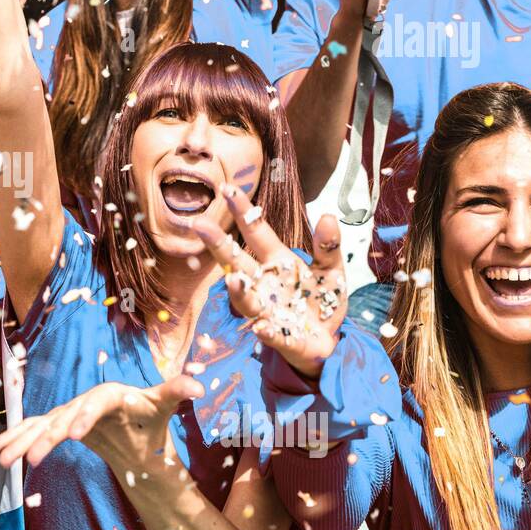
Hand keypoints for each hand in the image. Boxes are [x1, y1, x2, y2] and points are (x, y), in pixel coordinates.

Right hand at [0, 374, 200, 471]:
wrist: (135, 427)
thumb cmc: (151, 415)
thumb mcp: (163, 406)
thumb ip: (176, 392)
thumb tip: (199, 386)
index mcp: (110, 393)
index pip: (96, 402)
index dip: (84, 415)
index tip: (74, 434)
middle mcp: (85, 400)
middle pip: (63, 416)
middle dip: (46, 437)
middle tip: (32, 459)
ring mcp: (69, 413)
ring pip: (41, 425)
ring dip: (21, 440)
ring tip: (1, 458)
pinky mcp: (59, 425)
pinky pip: (35, 432)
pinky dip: (16, 440)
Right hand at [193, 185, 346, 378]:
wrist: (328, 340)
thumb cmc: (322, 301)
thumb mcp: (331, 270)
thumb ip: (328, 246)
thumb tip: (329, 215)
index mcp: (277, 261)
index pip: (256, 232)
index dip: (242, 212)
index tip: (226, 189)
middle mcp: (264, 283)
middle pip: (236, 261)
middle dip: (218, 244)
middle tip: (199, 224)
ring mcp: (267, 311)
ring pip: (246, 299)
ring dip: (239, 291)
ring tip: (234, 281)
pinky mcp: (279, 337)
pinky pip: (269, 333)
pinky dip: (265, 330)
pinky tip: (260, 327)